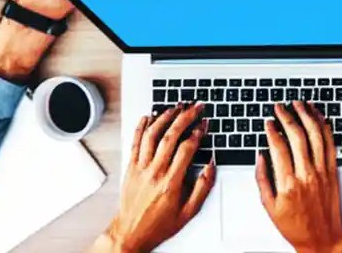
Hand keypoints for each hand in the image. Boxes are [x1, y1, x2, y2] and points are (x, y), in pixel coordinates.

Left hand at [101, 105, 215, 252]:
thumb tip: (211, 166)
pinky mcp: (130, 168)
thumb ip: (203, 187)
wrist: (130, 233)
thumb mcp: (189, 212)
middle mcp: (154, 172)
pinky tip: (148, 117)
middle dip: (185, 117)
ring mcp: (140, 169)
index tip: (204, 124)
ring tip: (175, 107)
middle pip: (170, 136)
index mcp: (171, 183)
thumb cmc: (159, 224)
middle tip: (195, 107)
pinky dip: (141, 127)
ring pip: (151, 135)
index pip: (186, 149)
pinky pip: (135, 143)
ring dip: (164, 118)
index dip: (198, 133)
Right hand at [257, 102, 341, 252]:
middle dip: (287, 117)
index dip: (272, 130)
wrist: (321, 238)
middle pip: (297, 136)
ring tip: (300, 104)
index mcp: (288, 183)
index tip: (268, 121)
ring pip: (316, 135)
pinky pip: (330, 144)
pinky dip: (325, 127)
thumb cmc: (294, 226)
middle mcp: (307, 174)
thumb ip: (262, 179)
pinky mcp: (332, 171)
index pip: (279, 147)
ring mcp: (322, 171)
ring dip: (308, 116)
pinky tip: (319, 118)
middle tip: (280, 107)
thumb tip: (260, 155)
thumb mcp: (269, 206)